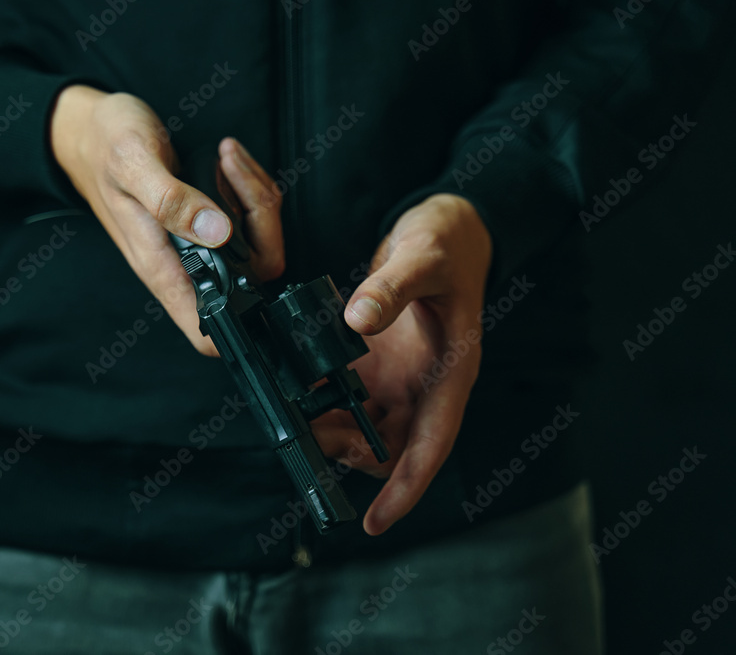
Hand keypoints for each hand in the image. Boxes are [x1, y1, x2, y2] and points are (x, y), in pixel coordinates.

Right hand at [50, 86, 283, 354]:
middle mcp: (184, 261)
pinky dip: (249, 184)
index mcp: (162, 264)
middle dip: (264, 220)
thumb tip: (216, 233)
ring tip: (227, 159)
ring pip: (260, 240)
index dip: (239, 323)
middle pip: (256, 272)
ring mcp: (200, 242)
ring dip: (256, 193)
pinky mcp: (210, 221)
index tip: (253, 269)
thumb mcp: (133, 165)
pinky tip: (226, 161)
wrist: (88, 132)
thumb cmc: (105, 149)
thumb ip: (170, 201)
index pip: (206, 326)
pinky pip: (252, 215)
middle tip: (239, 176)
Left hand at [311, 193, 491, 534]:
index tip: (377, 522)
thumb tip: (356, 321)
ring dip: (333, 431)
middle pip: (391, 448)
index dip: (405, 488)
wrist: (448, 227)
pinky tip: (299, 389)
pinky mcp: (377, 362)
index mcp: (450, 372)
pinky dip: (324, 401)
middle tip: (313, 435)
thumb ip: (391, 289)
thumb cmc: (449, 244)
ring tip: (299, 413)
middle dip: (352, 455)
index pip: (431, 445)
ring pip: (366, 429)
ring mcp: (400, 376)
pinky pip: (349, 397)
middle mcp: (424, 384)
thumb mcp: (422, 257)